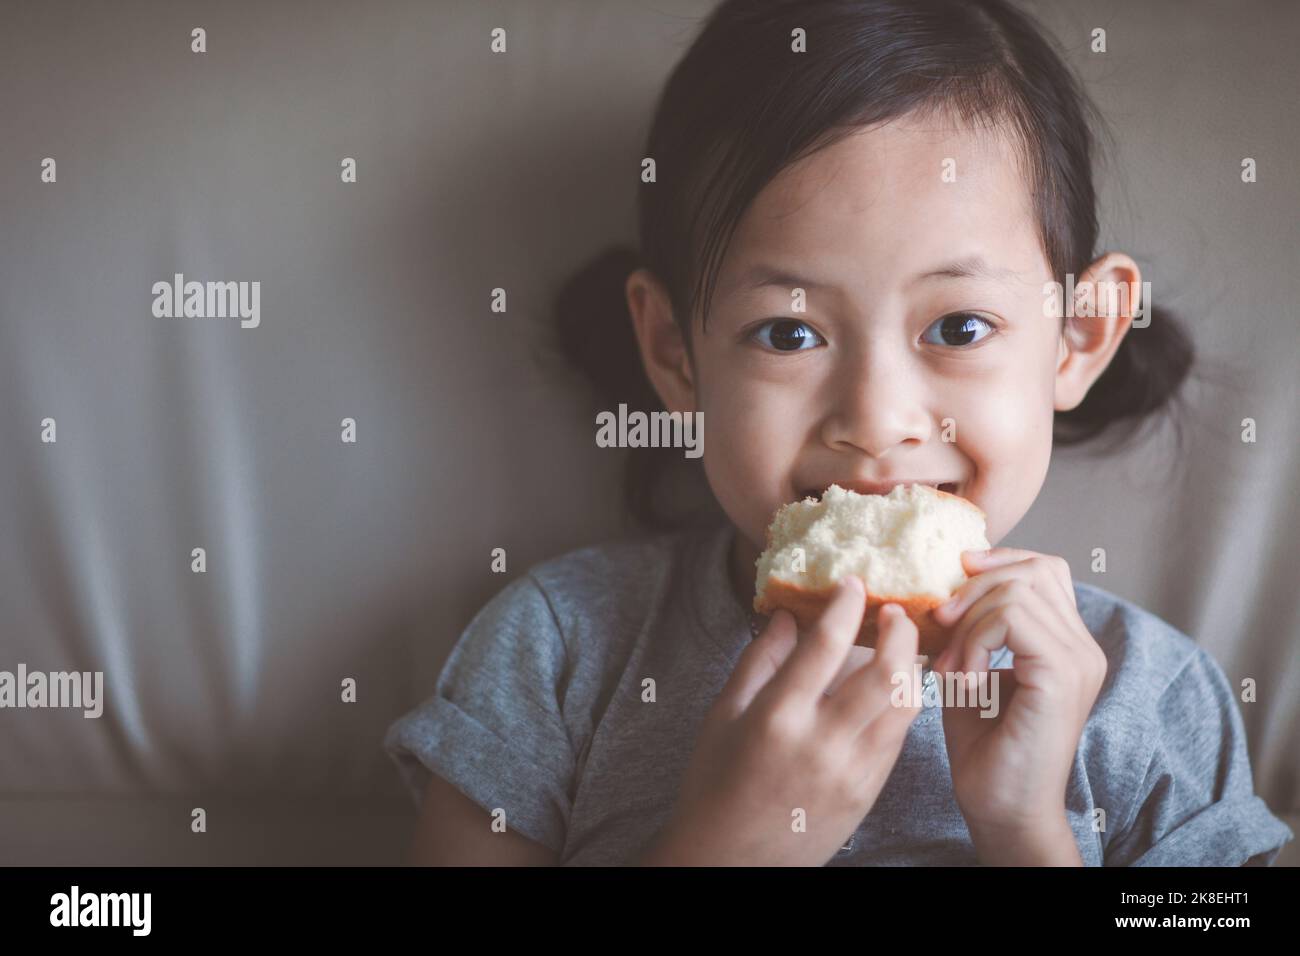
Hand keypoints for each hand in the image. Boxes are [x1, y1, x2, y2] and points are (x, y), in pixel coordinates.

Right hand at [649, 578, 923, 865]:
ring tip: (902, 642)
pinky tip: (894, 684)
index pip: (826, 647)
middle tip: (894, 609)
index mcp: (777, 718)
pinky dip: (903, 702)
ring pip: (905, 704)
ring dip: (911, 665)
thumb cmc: (715, 783)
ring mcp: (852, 772)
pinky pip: (898, 736)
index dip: (845, 605)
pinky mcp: (869, 792)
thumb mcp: (722, 715)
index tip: (853, 583)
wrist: (730, 861)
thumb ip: (758, 660)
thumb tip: (787, 615)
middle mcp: (821, 744)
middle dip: (899, 631)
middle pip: (886, 673)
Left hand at [930, 547, 1105, 863]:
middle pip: (1032, 570)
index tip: (954, 577)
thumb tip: (944, 583)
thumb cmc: (984, 748)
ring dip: (968, 622)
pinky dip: (974, 639)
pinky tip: (962, 676)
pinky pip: (1012, 620)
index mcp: (1068, 643)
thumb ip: (970, 627)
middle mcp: (1083, 647)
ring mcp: (1078, 661)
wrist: (1001, 809)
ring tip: (949, 665)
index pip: (1044, 569)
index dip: (998, 561)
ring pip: (1018, 591)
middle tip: (940, 626)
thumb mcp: (972, 669)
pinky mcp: (1060, 676)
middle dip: (973, 589)